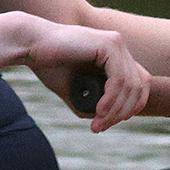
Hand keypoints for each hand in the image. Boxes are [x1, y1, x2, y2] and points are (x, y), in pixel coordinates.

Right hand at [23, 18, 152, 132]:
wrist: (30, 45)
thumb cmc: (49, 64)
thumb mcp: (75, 89)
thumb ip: (92, 102)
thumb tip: (107, 120)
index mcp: (114, 53)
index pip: (139, 82)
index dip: (131, 106)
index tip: (110, 121)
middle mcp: (118, 45)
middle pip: (139, 86)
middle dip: (122, 112)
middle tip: (100, 126)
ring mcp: (115, 43)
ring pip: (131, 85)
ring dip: (115, 110)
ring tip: (97, 123)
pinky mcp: (108, 44)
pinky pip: (119, 80)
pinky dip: (111, 99)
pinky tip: (99, 111)